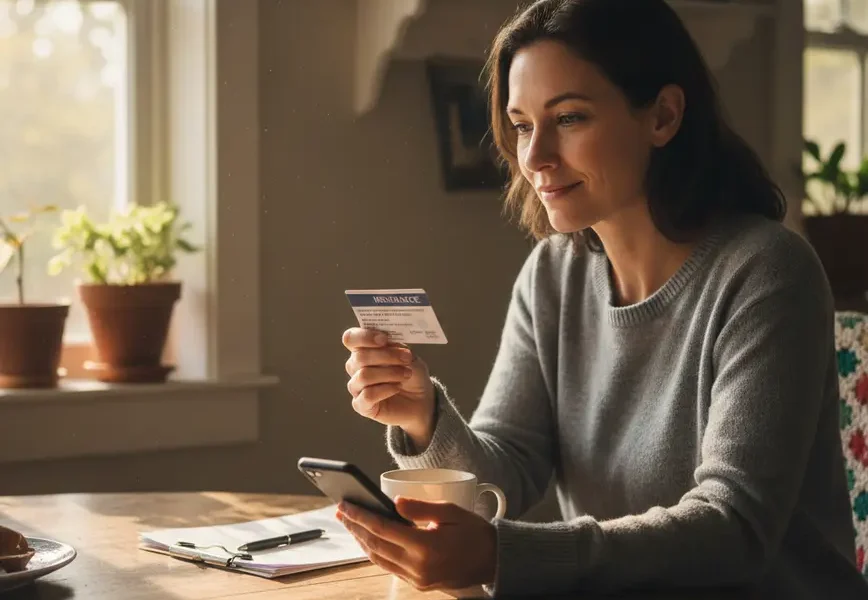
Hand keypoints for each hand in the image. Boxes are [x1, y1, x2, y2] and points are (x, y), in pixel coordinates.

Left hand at [336, 496, 497, 591]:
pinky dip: (376, 553)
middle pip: (375, 545)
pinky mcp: (419, 583)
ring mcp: (417, 578)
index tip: (346, 505)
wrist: (493, 561)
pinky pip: (389, 567)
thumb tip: (394, 503)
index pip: (383, 529)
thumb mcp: (451, 512)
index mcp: (426, 547)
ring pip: (379, 559)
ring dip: (362, 541)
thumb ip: (420, 508)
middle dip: (355, 527)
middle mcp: (418, 567)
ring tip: (350, 524)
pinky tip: (369, 541)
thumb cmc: (475, 533)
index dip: (361, 516)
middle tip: (341, 512)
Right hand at [342, 328, 435, 443]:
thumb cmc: (411, 372)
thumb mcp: (408, 355)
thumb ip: (395, 347)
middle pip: (359, 357)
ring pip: (364, 376)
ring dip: (389, 373)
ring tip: (407, 374)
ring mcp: (357, 387)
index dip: (364, 336)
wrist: (422, 398)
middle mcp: (355, 367)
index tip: (384, 339)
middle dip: (386, 356)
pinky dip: (385, 390)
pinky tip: (397, 388)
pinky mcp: (361, 406)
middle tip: (407, 357)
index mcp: (363, 349)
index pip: (351, 338)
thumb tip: (386, 341)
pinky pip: (367, 395)